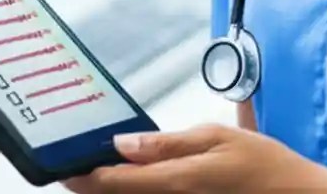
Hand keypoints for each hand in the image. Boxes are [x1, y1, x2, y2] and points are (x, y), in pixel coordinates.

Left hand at [62, 124, 326, 193]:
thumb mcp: (217, 138)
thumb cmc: (264, 167)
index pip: (110, 184)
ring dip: (114, 190)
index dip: (79, 176)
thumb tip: (123, 144)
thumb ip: (166, 143)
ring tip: (105, 174)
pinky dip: (137, 193)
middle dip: (92, 186)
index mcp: (176, 182)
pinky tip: (137, 181)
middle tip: (77, 167)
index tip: (62, 165)